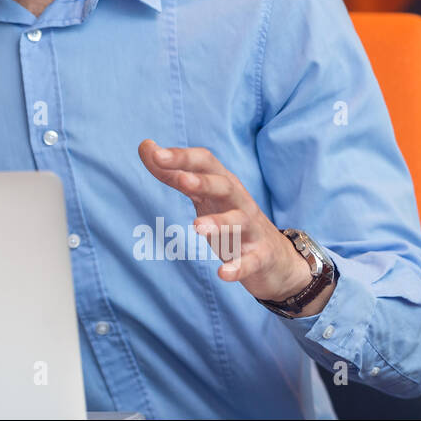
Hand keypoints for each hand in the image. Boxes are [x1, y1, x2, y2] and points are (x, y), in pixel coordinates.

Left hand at [137, 139, 322, 307]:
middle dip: (204, 181)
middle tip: (181, 180)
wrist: (275, 259)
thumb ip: (172, 174)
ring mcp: (252, 229)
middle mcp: (239, 202)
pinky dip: (238, 267)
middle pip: (224, 185)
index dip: (182, 157)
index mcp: (222, 184)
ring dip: (220, 223)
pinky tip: (222, 274)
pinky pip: (251, 261)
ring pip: (239, 221)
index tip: (155, 154)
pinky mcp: (261, 256)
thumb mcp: (202, 196)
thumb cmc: (230, 219)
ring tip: (197, 227)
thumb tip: (146, 146)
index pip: (205, 162)